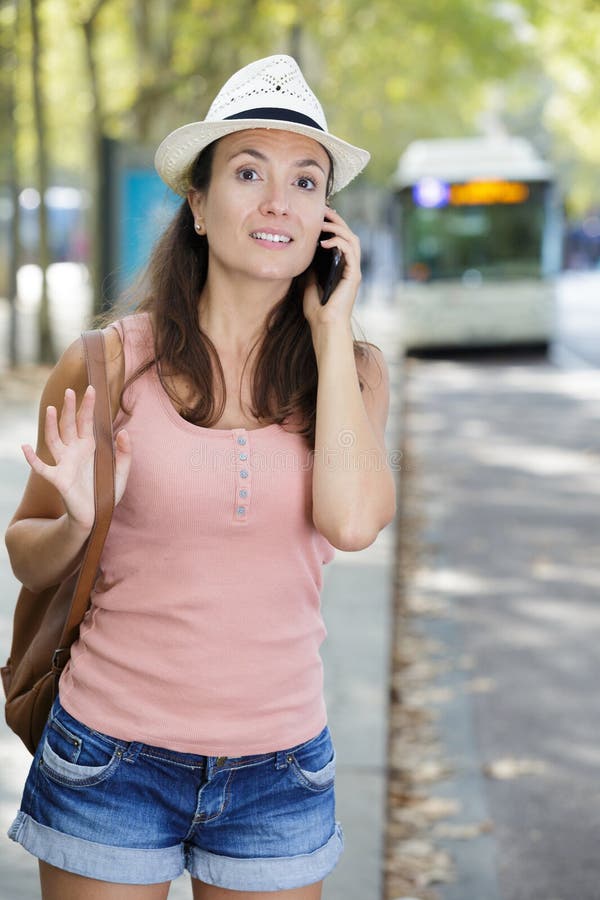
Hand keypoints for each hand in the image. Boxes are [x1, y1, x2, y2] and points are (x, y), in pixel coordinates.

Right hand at [21, 385, 131, 532]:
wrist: (96, 515)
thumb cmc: (106, 493)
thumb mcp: (121, 472)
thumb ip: (124, 453)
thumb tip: (123, 432)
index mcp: (89, 447)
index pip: (87, 422)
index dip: (88, 406)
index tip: (92, 389)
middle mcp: (74, 451)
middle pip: (69, 425)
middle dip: (69, 408)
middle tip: (69, 391)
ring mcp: (64, 463)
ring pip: (54, 439)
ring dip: (50, 425)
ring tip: (49, 408)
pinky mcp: (58, 479)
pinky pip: (42, 467)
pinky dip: (32, 458)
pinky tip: (24, 447)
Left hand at [302, 207, 361, 332]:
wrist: (325, 327)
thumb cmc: (318, 312)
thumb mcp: (309, 285)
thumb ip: (311, 270)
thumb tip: (305, 255)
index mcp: (342, 269)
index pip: (341, 241)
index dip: (333, 226)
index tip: (320, 217)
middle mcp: (351, 268)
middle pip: (349, 235)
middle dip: (337, 221)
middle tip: (323, 210)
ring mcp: (354, 271)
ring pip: (352, 239)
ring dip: (338, 228)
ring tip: (323, 223)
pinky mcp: (353, 275)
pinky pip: (350, 251)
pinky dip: (338, 242)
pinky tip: (323, 242)